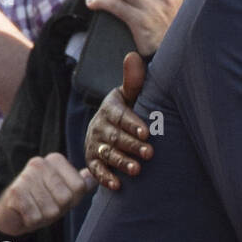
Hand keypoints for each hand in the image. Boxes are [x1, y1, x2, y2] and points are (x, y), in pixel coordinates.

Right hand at [0, 152, 94, 235]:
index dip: (72, 200)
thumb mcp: (65, 192)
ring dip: (44, 216)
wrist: (11, 213)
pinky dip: (32, 221)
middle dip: (57, 209)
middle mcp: (40, 163)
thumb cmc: (42, 202)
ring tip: (34, 209)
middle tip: (44, 206)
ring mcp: (26, 176)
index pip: (80, 186)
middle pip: (66, 198)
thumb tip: (96, 176)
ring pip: (51, 209)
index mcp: (55, 160)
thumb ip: (81, 184)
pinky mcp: (15, 192)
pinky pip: (36, 216)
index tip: (58, 198)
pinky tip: (24, 213)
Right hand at [85, 52, 152, 190]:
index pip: (120, 115)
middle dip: (131, 145)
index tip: (146, 131)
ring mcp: (95, 144)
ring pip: (107, 153)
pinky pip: (97, 170)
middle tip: (148, 153)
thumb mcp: (130, 95)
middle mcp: (100, 125)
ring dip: (121, 162)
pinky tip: (117, 186)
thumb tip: (133, 56)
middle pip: (115, 136)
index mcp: (110, 108)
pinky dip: (105, 178)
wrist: (111, 127)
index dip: (132, 123)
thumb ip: (133, 80)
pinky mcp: (93, 160)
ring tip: (137, 170)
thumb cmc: (129, 109)